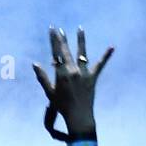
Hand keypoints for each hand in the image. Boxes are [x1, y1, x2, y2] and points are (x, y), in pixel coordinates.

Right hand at [32, 26, 112, 140]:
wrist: (79, 117)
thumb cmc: (62, 106)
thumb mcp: (50, 93)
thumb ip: (42, 77)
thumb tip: (34, 64)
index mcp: (61, 74)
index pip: (56, 53)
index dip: (53, 40)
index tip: (52, 30)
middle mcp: (73, 70)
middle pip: (66, 51)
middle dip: (62, 39)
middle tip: (60, 29)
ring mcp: (84, 73)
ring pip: (82, 53)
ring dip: (81, 40)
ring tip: (80, 29)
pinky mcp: (93, 77)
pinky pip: (100, 65)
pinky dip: (106, 56)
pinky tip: (112, 47)